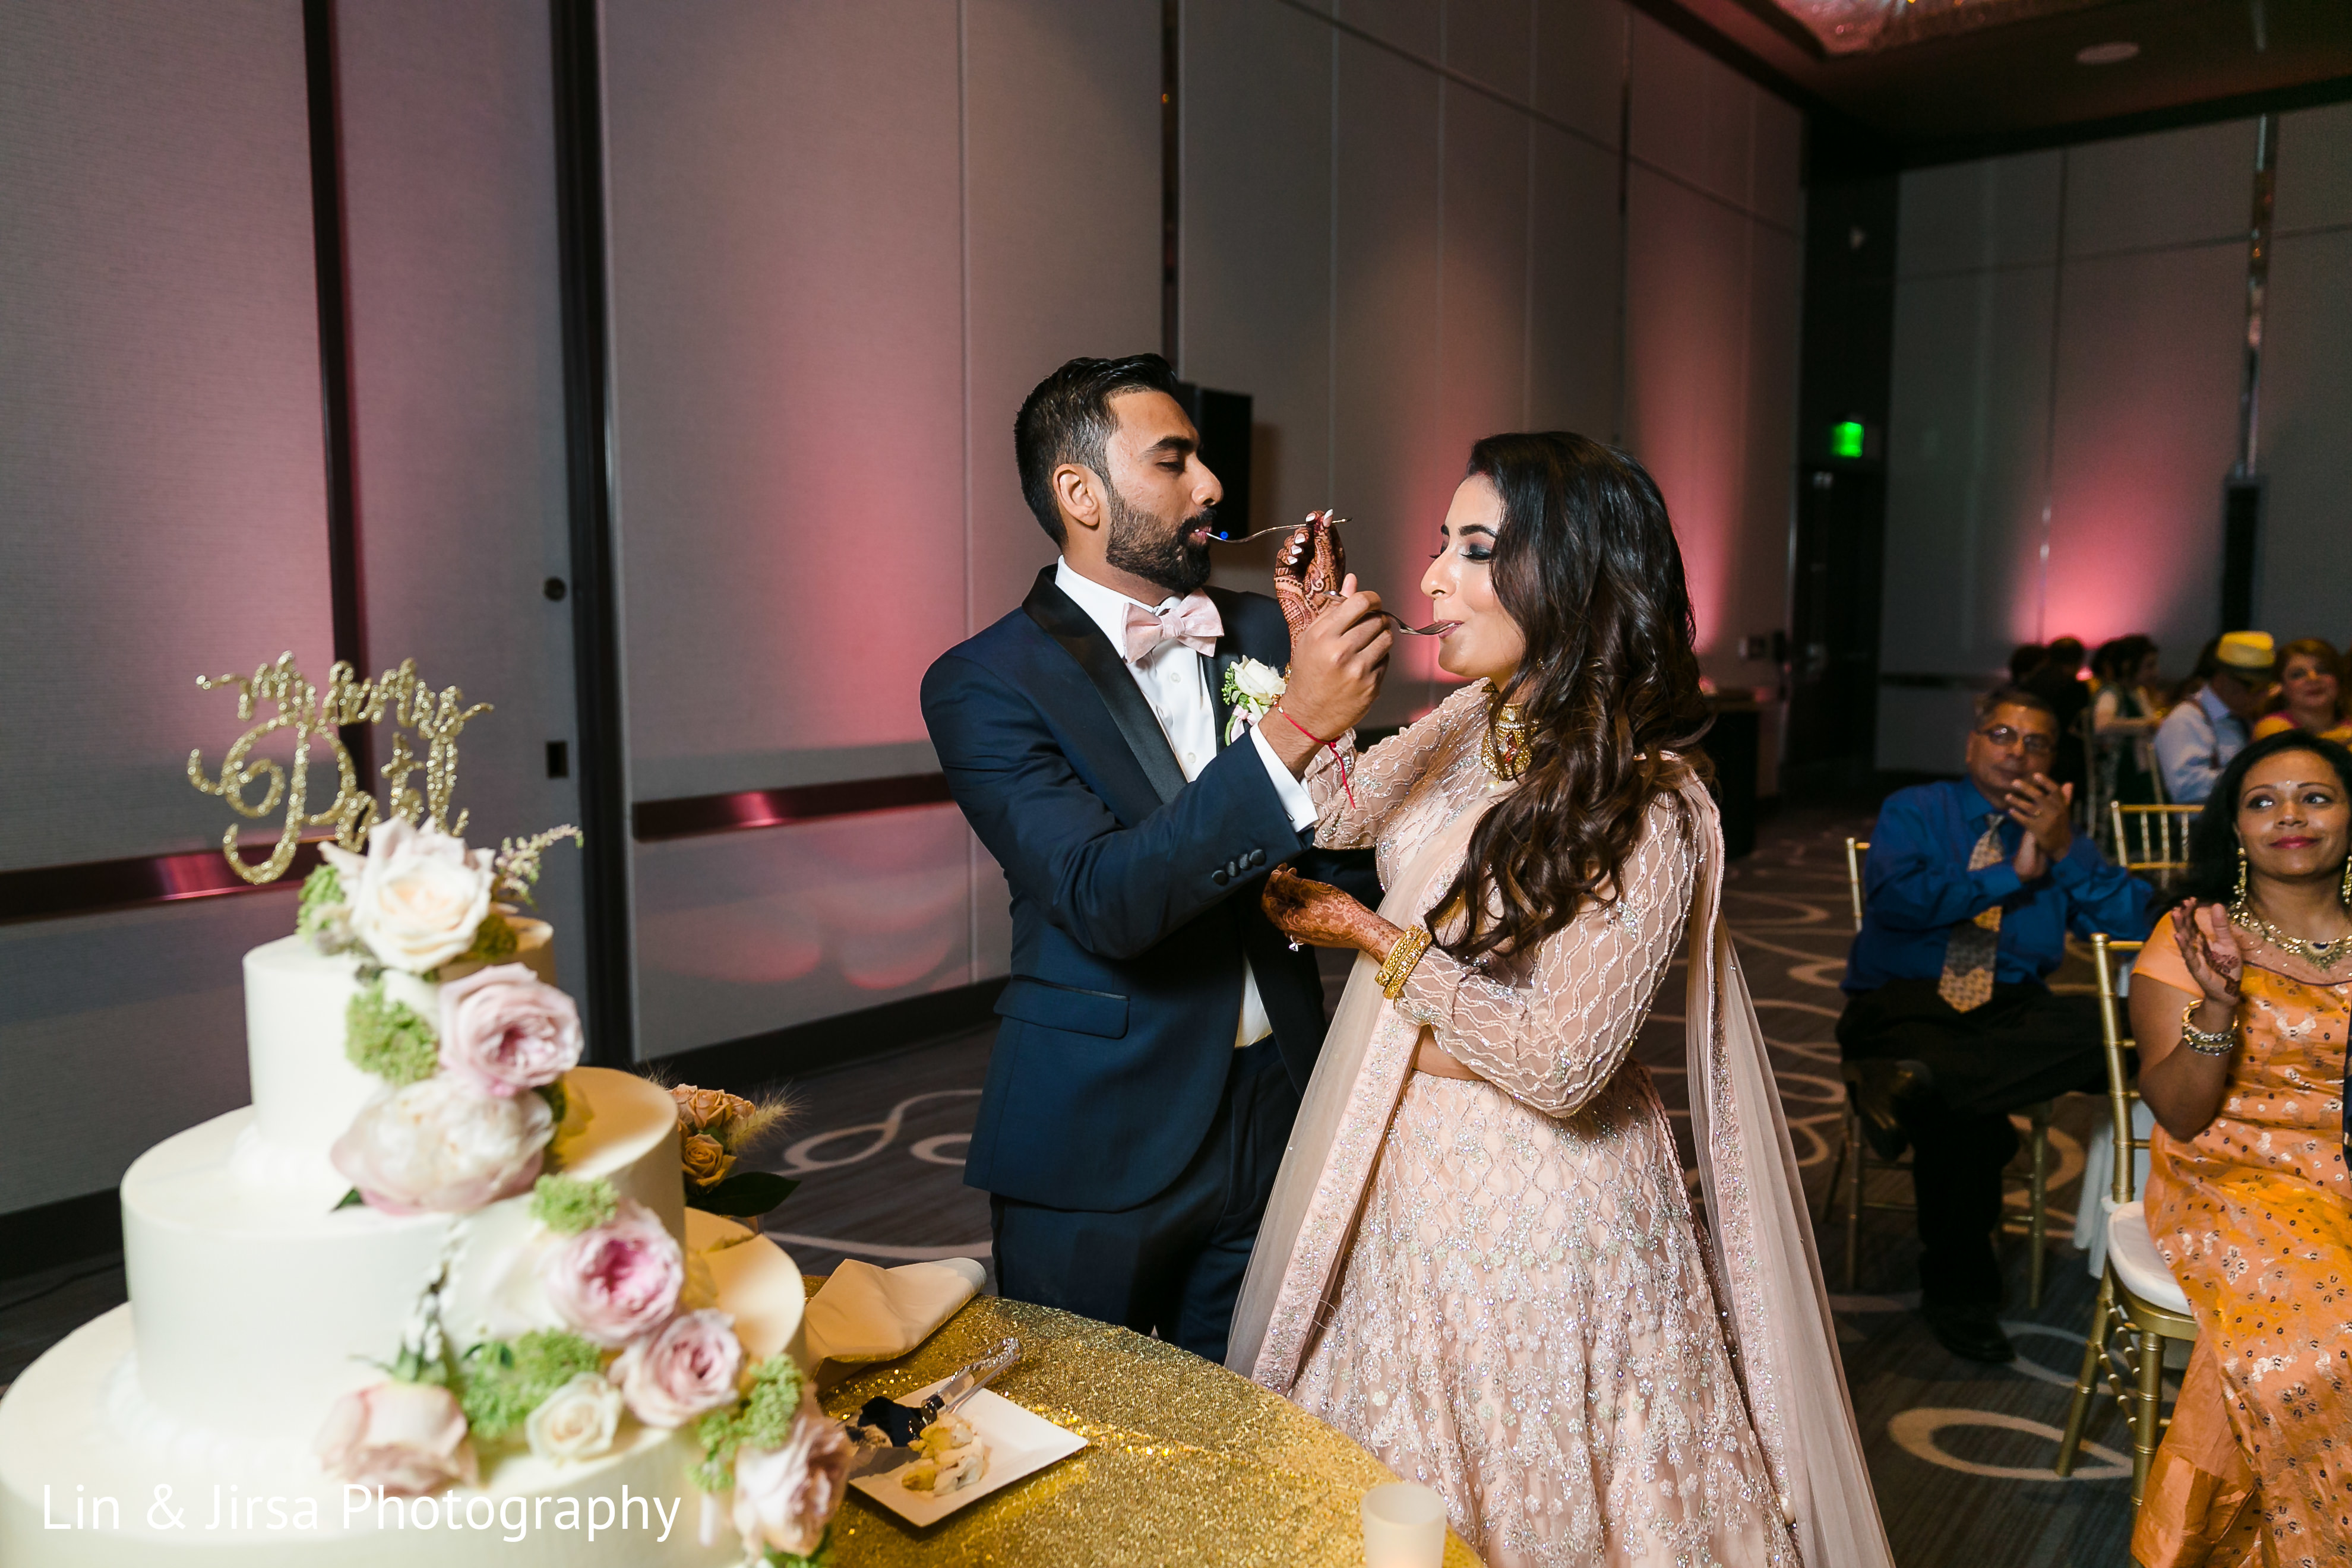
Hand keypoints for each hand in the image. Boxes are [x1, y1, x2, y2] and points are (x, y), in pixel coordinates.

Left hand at [1261, 866, 1394, 954]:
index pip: (1267, 901)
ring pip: (1288, 912)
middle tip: (1289, 871)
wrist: (1361, 929)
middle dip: (1280, 886)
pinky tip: (1309, 894)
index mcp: (1286, 921)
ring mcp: (1302, 934)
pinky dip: (1299, 903)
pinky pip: (1299, 918)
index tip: (1279, 869)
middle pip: (1276, 906)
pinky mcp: (1313, 935)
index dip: (1270, 882)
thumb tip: (1276, 877)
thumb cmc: (1338, 909)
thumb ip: (1289, 883)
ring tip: (1300, 879)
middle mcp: (1291, 930)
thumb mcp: (1310, 890)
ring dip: (1290, 894)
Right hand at [1263, 583, 1391, 772]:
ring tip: (1367, 645)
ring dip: (1381, 638)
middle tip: (1367, 628)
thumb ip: (1334, 608)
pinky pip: (1387, 661)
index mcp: (1323, 635)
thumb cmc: (1308, 672)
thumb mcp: (1312, 637)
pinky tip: (1364, 666)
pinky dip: (1379, 660)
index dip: (1372, 599)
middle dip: (1376, 620)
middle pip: (1378, 620)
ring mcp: (1359, 670)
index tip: (1371, 604)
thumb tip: (1352, 580)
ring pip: (1387, 639)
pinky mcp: (1371, 686)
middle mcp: (1341, 651)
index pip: (1361, 602)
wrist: (1307, 714)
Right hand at [1275, 511, 1347, 640]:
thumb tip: (1328, 516)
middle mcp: (1313, 557)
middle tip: (1307, 534)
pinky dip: (1286, 555)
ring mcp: (1299, 564)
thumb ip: (1328, 544)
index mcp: (1329, 554)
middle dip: (1306, 531)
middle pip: (1307, 533)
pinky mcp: (1285, 573)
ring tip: (1299, 549)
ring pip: (1294, 543)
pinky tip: (1293, 558)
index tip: (1318, 516)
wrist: (1313, 626)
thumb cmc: (1327, 604)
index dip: (1320, 521)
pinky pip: (1283, 557)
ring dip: (1296, 542)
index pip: (1324, 530)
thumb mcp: (1332, 568)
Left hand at [2006, 773, 2071, 876]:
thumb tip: (2069, 783)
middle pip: (2039, 796)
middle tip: (2014, 782)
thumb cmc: (2060, 823)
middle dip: (2026, 788)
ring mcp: (2047, 821)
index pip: (2055, 790)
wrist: (2060, 844)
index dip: (2045, 782)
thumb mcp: (2064, 810)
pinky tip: (2010, 811)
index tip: (2035, 775)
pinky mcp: (2038, 830)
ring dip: (2017, 801)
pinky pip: (2025, 820)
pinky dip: (2017, 815)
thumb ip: (2065, 797)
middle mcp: (2055, 811)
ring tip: (2007, 796)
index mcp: (2061, 805)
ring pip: (2029, 808)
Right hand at [2173, 899, 2244, 1006]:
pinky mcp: (2195, 967)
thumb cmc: (2228, 966)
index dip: (2191, 911)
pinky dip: (2183, 945)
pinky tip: (2178, 936)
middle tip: (2182, 902)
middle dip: (2184, 915)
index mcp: (2202, 939)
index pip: (2193, 922)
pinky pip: (2188, 955)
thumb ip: (2221, 926)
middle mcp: (2195, 946)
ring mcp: (2193, 956)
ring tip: (2175, 913)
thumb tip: (2217, 904)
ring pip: (2184, 939)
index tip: (2190, 899)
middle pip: (2186, 928)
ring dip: (2179, 926)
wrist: (2229, 989)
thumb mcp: (2228, 943)